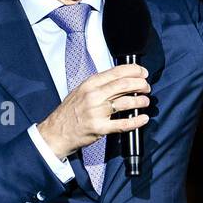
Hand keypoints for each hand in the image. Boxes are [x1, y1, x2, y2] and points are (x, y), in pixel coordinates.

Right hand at [37, 64, 151, 159]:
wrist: (56, 132)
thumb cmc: (70, 112)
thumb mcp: (81, 91)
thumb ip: (99, 84)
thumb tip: (122, 78)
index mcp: (90, 84)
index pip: (117, 72)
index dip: (134, 70)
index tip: (143, 73)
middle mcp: (93, 96)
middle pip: (124, 85)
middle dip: (141, 84)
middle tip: (146, 88)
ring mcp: (96, 112)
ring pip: (126, 103)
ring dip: (140, 101)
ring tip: (145, 102)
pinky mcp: (99, 128)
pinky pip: (123, 124)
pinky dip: (136, 121)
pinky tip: (143, 118)